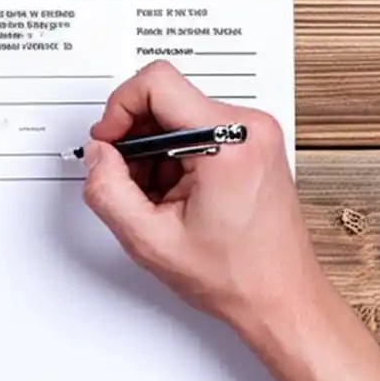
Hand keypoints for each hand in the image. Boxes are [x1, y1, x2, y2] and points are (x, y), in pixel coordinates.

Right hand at [82, 61, 317, 332]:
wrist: (282, 298)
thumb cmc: (237, 276)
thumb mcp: (151, 241)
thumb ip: (108, 191)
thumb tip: (97, 154)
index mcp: (230, 141)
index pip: (157, 82)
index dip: (119, 108)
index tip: (109, 142)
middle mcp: (249, 127)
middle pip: (166, 98)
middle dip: (135, 138)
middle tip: (128, 182)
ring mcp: (255, 134)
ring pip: (178, 116)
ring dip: (154, 153)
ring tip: (157, 199)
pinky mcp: (253, 145)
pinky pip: (197, 131)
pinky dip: (174, 158)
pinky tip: (175, 197)